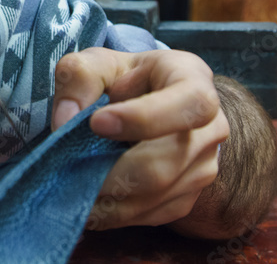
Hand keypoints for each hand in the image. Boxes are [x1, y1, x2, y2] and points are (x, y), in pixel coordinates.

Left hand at [50, 48, 228, 229]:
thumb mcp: (99, 62)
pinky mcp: (189, 197)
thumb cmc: (125, 78)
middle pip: (164, 163)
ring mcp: (204, 166)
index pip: (190, 103)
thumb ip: (79, 77)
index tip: (97, 123)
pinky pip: (151, 214)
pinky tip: (90, 199)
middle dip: (111, 171)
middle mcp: (210, 127)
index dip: (145, 118)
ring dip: (107, 196)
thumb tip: (65, 121)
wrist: (150, 102)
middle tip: (68, 168)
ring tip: (72, 185)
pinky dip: (114, 213)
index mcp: (193, 80)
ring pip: (155, 195)